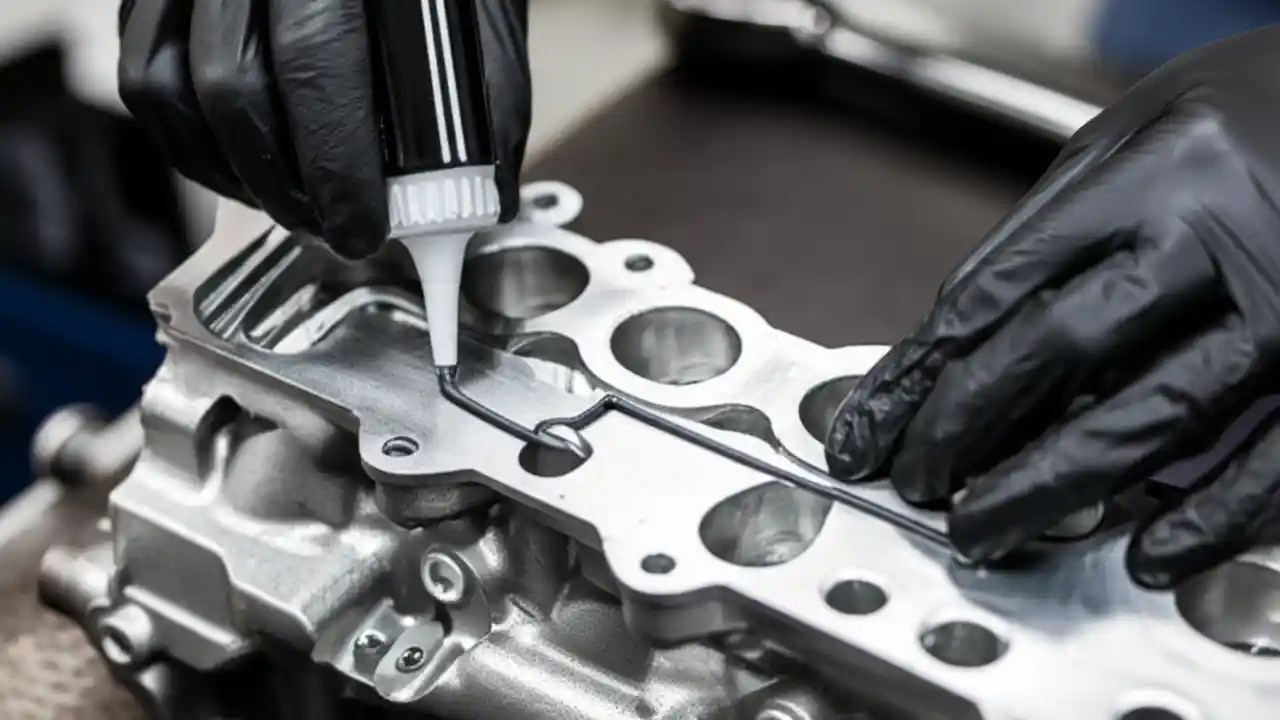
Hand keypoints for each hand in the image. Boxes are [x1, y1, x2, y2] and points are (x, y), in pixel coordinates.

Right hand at [118, 0, 530, 258]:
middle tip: (336, 230)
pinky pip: (147, 74)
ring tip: (294, 205)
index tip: (364, 227)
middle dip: (287, 187)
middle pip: (234, 89)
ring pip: (177, 89)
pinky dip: (190, 139)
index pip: (318, 66)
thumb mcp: (480, 1)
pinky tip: (244, 164)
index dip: (336, 168)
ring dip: (235, 172)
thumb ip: (488, 85)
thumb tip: (485, 192)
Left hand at [825, 26, 1279, 588]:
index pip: (1000, 287)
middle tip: (916, 481)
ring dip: (1052, 487)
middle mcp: (1221, 237)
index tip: (872, 426)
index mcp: (1154, 173)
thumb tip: (965, 343)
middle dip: (966, 429)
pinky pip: (1270, 464)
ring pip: (1150, 421)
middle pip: (1059, 351)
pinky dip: (1206, 518)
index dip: (921, 371)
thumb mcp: (1136, 134)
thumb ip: (1056, 229)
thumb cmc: (1249, 117)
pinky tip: (1145, 552)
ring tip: (982, 527)